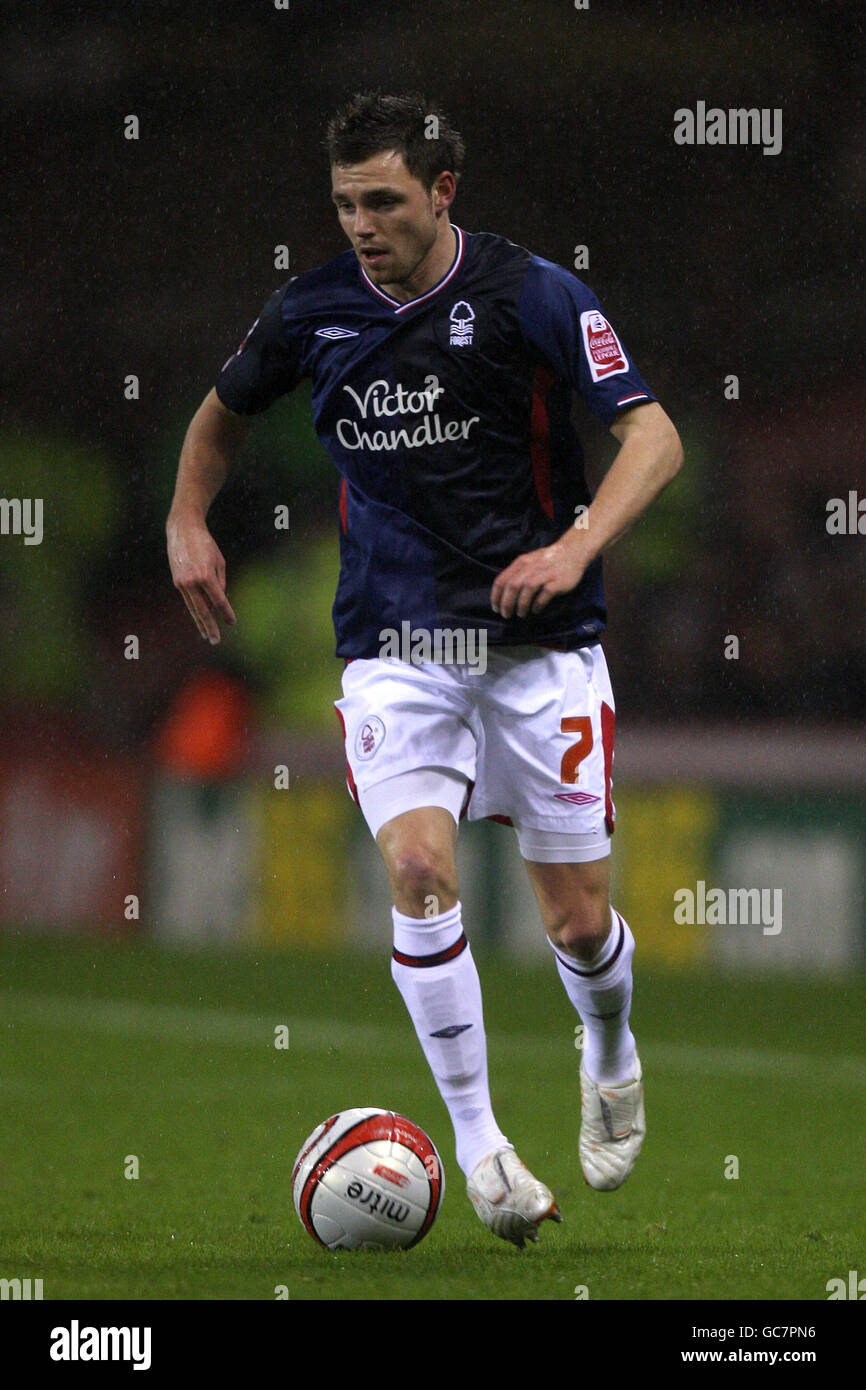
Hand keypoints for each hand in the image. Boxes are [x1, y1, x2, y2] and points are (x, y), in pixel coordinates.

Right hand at [166, 511, 235, 642]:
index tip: (232, 622)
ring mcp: (182, 583)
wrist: (182, 530)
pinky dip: (194, 610)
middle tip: (215, 641)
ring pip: (193, 608)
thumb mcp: (219, 561)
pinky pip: (188, 600)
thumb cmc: (205, 544)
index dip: (226, 613)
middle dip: (210, 627)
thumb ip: (220, 582)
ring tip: (206, 636)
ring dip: (200, 623)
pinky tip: (199, 621)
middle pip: (203, 610)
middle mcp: (191, 581)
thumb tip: (218, 601)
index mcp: (205, 575)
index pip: (218, 600)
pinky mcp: (177, 581)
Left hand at [490, 533, 588, 618]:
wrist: (572, 551)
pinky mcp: (558, 580)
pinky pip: (545, 593)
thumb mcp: (529, 561)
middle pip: (513, 585)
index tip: (496, 608)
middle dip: (507, 603)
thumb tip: (505, 593)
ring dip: (522, 604)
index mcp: (521, 562)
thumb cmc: (548, 560)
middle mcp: (531, 567)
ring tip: (521, 614)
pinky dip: (538, 604)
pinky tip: (536, 610)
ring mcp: (545, 573)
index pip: (502, 580)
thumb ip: (517, 573)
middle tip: (506, 615)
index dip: (496, 596)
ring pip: (528, 588)